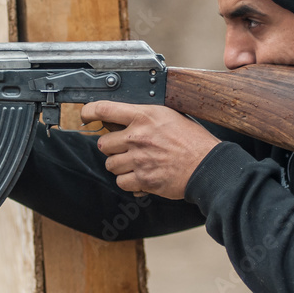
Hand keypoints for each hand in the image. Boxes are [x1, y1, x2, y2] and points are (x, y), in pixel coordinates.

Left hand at [81, 101, 219, 199]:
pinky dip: (129, 182)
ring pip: (110, 165)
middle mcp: (138, 136)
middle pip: (103, 143)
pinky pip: (121, 182)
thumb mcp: (170, 116)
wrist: (207, 166)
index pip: (105, 109)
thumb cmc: (193, 141)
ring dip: (120, 166)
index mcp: (144, 116)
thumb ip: (146, 117)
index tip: (86, 115)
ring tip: (136, 164)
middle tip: (125, 149)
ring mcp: (139, 159)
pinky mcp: (143, 179)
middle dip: (112, 147)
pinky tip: (141, 177)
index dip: (89, 112)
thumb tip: (125, 118)